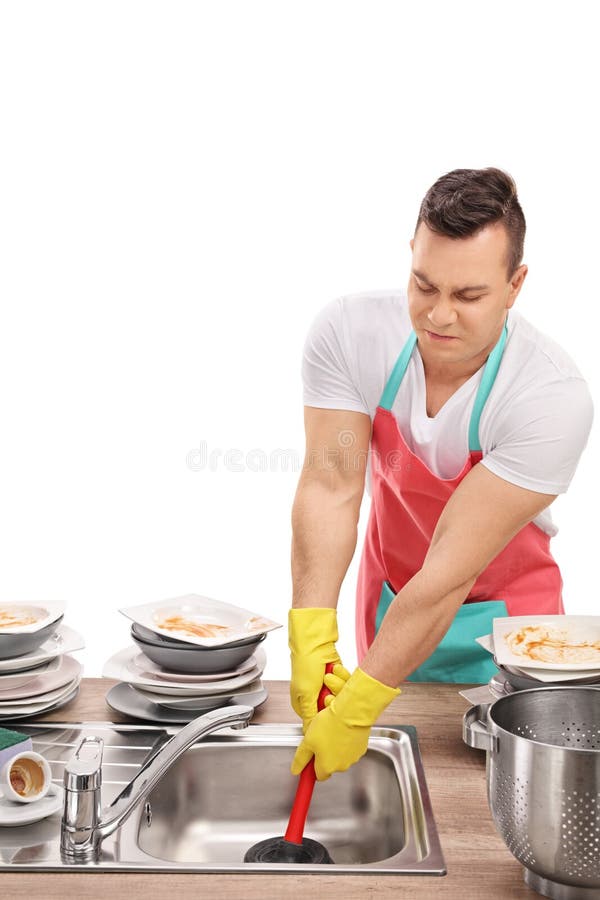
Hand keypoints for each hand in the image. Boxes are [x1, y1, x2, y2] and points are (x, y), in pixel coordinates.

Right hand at [288, 607, 342, 731]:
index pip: (315, 721)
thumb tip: (309, 733)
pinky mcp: (336, 679)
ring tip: (330, 677)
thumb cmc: (305, 664)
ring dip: (338, 687)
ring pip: (339, 698)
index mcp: (302, 703)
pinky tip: (335, 670)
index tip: (329, 712)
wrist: (316, 643)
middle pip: (330, 709)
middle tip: (330, 692)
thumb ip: (309, 716)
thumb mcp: (306, 694)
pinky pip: (344, 686)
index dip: (324, 718)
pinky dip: (342, 679)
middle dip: (333, 700)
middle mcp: (314, 696)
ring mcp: (326, 687)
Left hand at [290, 667, 400, 780]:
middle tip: (319, 738)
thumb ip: (301, 758)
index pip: (317, 775)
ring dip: (335, 746)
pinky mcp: (361, 748)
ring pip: (340, 755)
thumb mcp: (308, 740)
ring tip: (331, 730)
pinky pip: (350, 747)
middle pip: (329, 764)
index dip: (312, 765)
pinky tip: (341, 729)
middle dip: (324, 753)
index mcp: (327, 767)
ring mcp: (352, 757)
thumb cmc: (331, 724)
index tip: (310, 758)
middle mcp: (341, 766)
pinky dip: (346, 740)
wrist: (352, 712)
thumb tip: (296, 769)